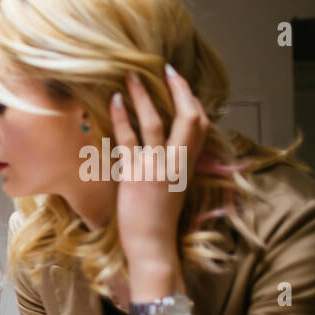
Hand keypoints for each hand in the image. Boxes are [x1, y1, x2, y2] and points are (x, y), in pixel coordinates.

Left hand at [111, 64, 207, 298]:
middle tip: (161, 68)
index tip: (179, 80)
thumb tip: (165, 148)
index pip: (199, 123)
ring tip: (130, 76)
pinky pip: (128, 139)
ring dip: (143, 96)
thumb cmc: (160, 221)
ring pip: (155, 122)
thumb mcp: (174, 188)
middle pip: (187, 116)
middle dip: (175, 89)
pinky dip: (120, 117)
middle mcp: (177, 162)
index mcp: (189, 164)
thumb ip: (173, 166)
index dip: (190, 99)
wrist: (153, 245)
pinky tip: (114, 101)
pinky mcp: (135, 175)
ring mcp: (157, 167)